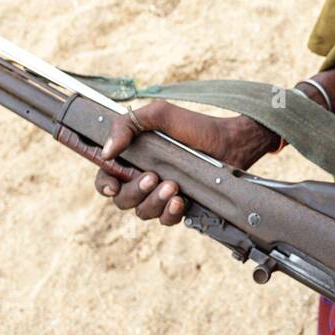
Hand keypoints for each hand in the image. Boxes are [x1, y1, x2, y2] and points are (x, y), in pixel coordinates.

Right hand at [92, 100, 279, 226]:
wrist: (230, 142)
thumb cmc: (194, 126)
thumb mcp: (160, 115)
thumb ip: (127, 125)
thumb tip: (106, 152)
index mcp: (134, 158)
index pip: (107, 177)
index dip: (104, 184)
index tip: (113, 185)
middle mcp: (144, 178)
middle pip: (122, 199)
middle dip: (134, 191)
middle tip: (154, 177)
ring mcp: (161, 194)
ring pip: (142, 212)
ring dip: (153, 202)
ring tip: (173, 186)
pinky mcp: (180, 206)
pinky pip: (165, 220)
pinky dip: (170, 214)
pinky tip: (181, 201)